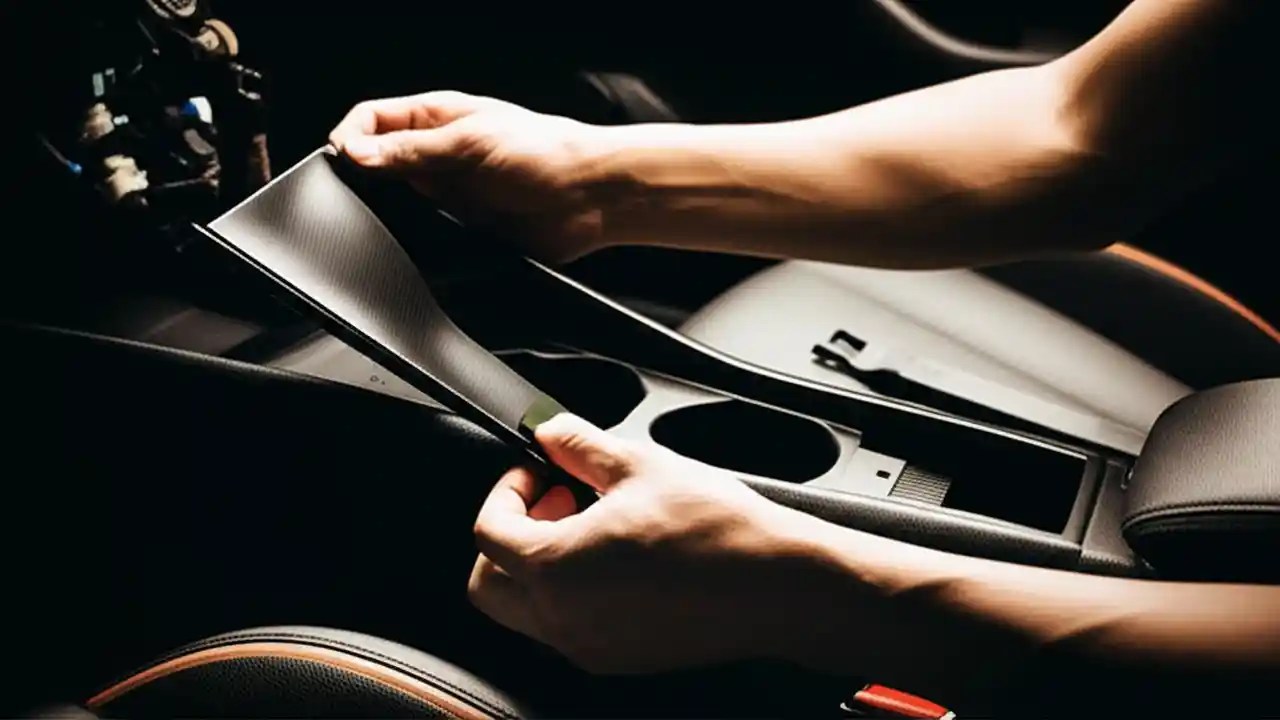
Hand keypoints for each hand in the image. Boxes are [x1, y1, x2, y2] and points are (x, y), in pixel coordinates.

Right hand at [329, 91, 608, 262]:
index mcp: (437, 117)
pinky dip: (411, 236)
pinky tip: (410, 240)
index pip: (371, 119)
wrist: (592, 198)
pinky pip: (423, 230)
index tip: (342, 161)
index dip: (350, 137)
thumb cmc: (546, 154)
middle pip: (377, 160)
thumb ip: (411, 151)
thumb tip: (356, 151)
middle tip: (356, 192)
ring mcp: (448, 189)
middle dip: (360, 174)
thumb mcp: (469, 143)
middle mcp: (437, 152)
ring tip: (382, 216)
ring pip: (395, 198)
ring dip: (385, 208)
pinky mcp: (461, 224)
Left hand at [466, 413, 833, 673]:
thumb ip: (577, 446)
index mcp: (554, 568)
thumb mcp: (637, 464)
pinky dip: (573, 593)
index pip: (488, 531)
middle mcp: (561, 619)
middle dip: (512, 535)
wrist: (777, 585)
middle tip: (555, 502)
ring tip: (591, 527)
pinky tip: (617, 559)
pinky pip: (568, 628)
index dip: (508, 490)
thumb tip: (550, 433)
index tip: (540, 473)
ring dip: (541, 565)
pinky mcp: (619, 658)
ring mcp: (588, 645)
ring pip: (527, 610)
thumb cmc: (715, 529)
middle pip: (490, 583)